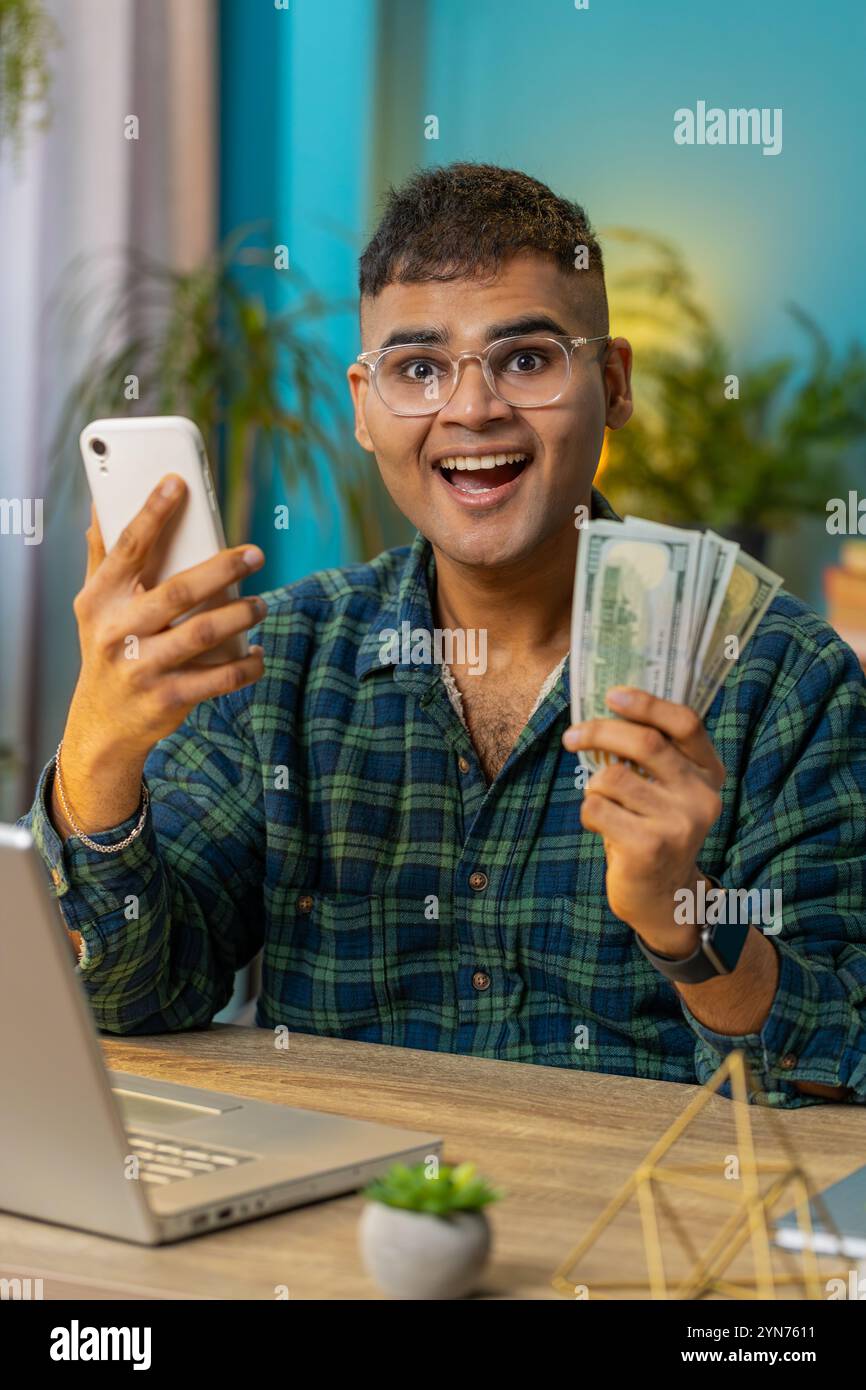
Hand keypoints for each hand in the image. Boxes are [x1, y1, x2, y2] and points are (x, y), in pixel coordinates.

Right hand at [55, 477, 266, 834]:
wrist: (103, 724)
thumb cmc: (105, 649)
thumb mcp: (94, 606)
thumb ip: (102, 557)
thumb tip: (103, 503)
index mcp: (100, 600)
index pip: (128, 549)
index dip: (152, 513)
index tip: (178, 484)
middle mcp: (116, 632)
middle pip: (178, 592)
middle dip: (222, 569)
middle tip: (254, 555)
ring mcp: (142, 669)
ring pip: (203, 634)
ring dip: (240, 616)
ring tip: (261, 604)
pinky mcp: (168, 699)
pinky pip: (218, 679)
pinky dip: (245, 665)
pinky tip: (257, 653)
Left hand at [562, 687, 725, 955]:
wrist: (665, 898)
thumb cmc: (655, 831)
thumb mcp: (669, 792)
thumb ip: (655, 756)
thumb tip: (605, 710)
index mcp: (709, 773)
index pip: (685, 724)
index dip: (647, 704)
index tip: (612, 694)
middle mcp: (702, 796)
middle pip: (645, 743)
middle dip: (599, 732)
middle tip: (572, 736)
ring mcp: (679, 824)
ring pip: (612, 778)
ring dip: (594, 786)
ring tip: (602, 804)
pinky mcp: (650, 847)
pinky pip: (597, 808)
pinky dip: (588, 813)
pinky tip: (602, 828)